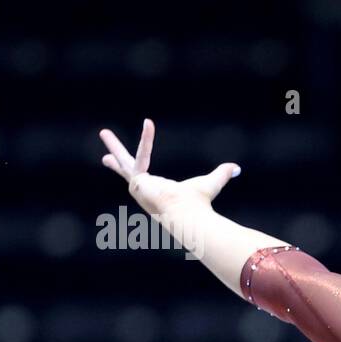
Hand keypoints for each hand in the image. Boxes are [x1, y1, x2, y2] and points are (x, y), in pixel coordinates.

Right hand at [99, 118, 241, 214]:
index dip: (134, 165)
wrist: (189, 217)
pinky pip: (142, 156)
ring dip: (114, 146)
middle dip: (114, 153)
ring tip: (103, 132)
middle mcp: (144, 189)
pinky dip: (147, 140)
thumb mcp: (211, 183)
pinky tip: (149, 125)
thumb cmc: (199, 204)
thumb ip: (222, 174)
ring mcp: (138, 187)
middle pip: (126, 166)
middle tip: (104, 137)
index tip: (119, 160)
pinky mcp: (138, 183)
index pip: (142, 173)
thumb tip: (237, 168)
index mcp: (156, 189)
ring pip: (124, 161)